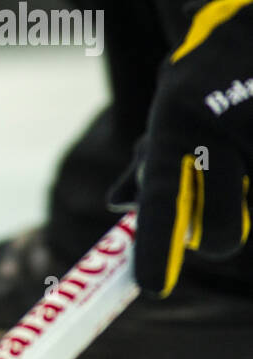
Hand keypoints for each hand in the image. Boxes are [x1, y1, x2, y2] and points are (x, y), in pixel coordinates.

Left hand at [111, 0, 252, 295]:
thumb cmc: (210, 71)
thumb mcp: (171, 107)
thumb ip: (151, 160)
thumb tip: (118, 205)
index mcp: (175, 124)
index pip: (161, 197)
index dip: (156, 244)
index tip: (152, 287)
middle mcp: (218, 128)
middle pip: (221, 226)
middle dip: (217, 235)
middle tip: (217, 230)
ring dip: (247, 184)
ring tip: (241, 135)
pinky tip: (250, 127)